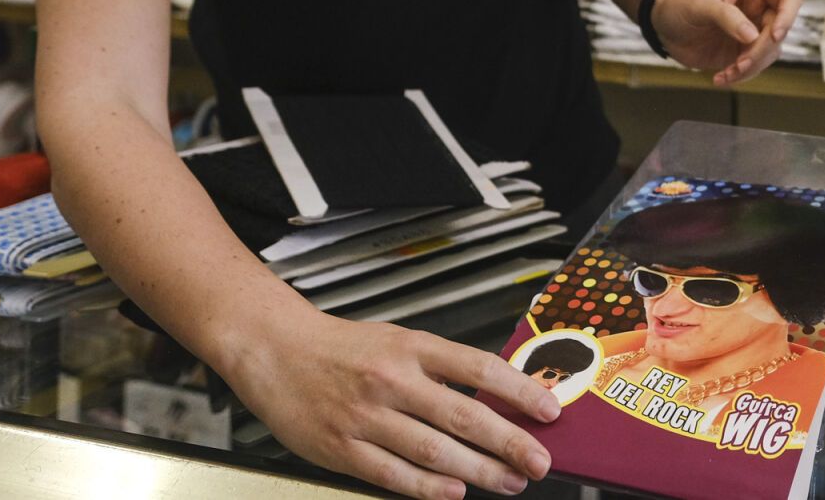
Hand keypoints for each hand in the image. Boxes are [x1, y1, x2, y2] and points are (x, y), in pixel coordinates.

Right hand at [221, 307, 557, 498]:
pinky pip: (393, 474)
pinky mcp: (341, 448)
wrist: (276, 350)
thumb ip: (442, 366)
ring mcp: (367, 417)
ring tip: (508, 482)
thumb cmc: (342, 348)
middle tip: (539, 461)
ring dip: (478, 471)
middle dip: (509, 443)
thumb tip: (496, 394)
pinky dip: (427, 487)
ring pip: (434, 451)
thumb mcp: (398, 339)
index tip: (549, 410)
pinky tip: (454, 492)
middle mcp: (393, 380)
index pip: (479, 369)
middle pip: (464, 416)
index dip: (519, 391)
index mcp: (412, 347)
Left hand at [653, 0, 802, 87]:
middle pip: (779, 33)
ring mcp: (753, 34)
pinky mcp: (743, 54)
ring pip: (769, 55)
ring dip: (750, 68)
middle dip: (761, 52)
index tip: (775, 35)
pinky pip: (752, 69)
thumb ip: (727, 17)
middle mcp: (759, 12)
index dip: (788, 17)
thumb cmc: (681, 5)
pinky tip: (720, 78)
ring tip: (726, 73)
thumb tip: (752, 35)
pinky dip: (739, 77)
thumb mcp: (702, 6)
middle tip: (740, 63)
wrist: (664, 27)